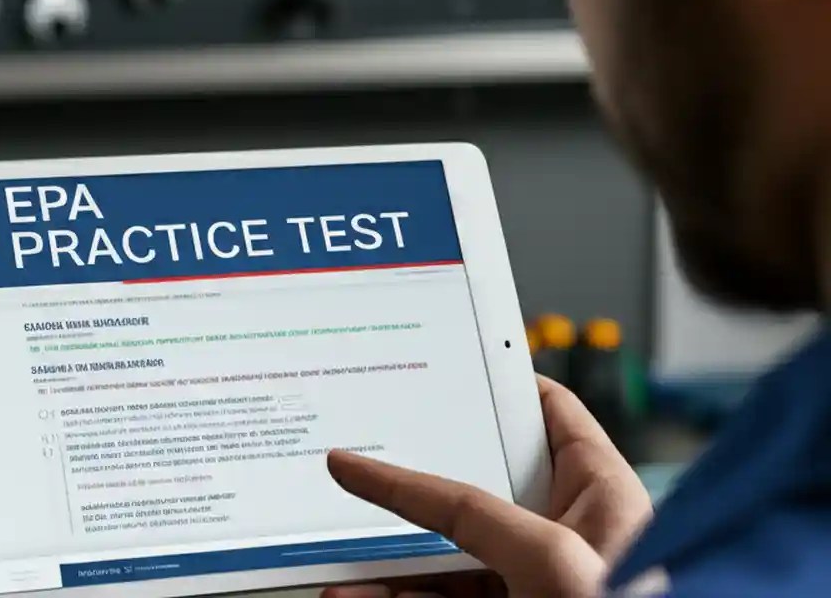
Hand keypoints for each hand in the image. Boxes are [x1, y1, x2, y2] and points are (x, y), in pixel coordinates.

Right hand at [324, 376, 651, 597]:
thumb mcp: (550, 557)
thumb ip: (474, 512)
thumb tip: (393, 477)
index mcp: (600, 494)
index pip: (546, 413)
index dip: (494, 382)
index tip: (438, 363)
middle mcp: (564, 534)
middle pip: (474, 484)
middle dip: (412, 478)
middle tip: (365, 451)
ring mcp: (530, 583)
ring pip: (445, 554)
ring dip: (387, 555)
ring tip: (338, 549)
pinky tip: (352, 595)